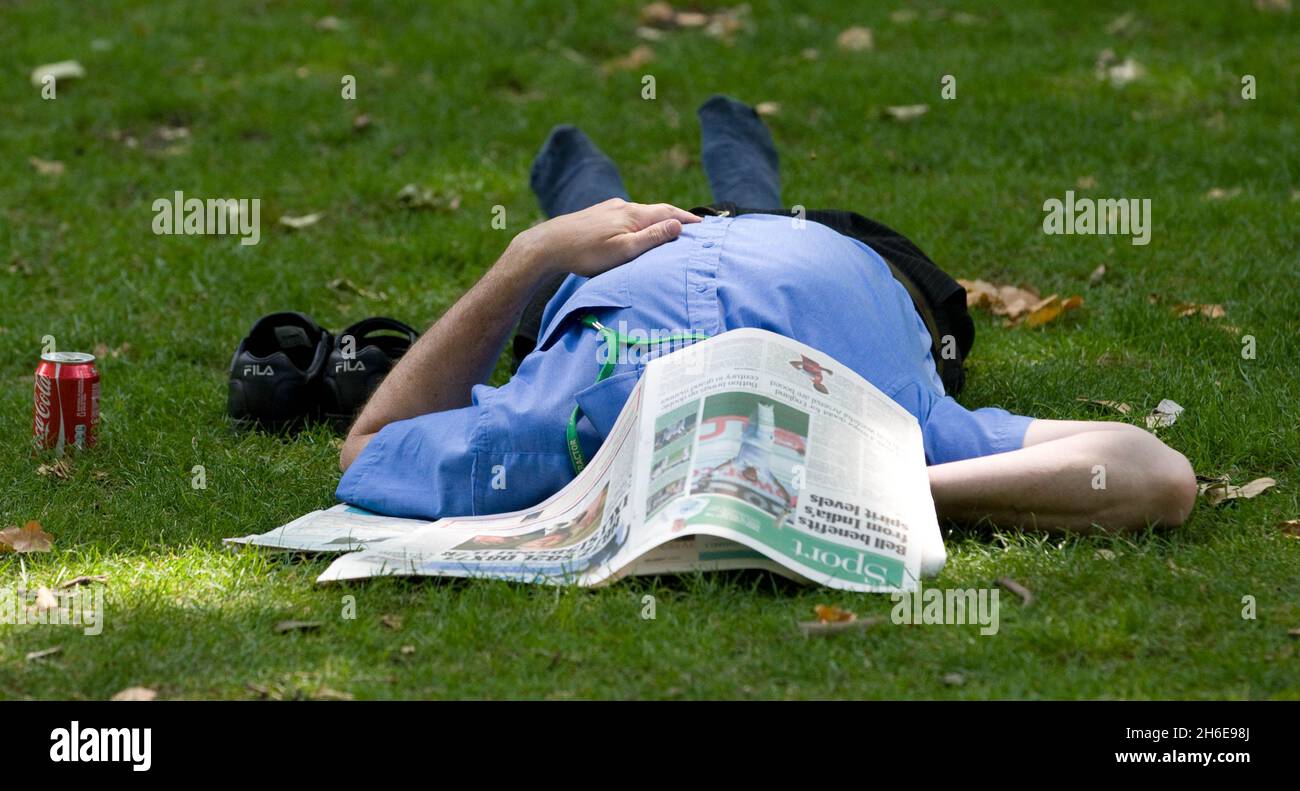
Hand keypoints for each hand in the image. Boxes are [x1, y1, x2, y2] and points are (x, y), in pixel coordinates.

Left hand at [515, 198, 700, 276]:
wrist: (548, 245)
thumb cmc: (586, 253)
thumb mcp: (623, 250)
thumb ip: (651, 237)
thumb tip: (679, 223)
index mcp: (633, 214)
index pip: (668, 212)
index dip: (688, 218)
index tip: (705, 225)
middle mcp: (623, 206)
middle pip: (656, 210)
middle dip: (676, 217)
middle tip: (693, 226)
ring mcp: (608, 209)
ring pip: (640, 213)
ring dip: (657, 220)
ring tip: (669, 229)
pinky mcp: (597, 215)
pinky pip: (626, 217)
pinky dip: (640, 223)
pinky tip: (636, 230)